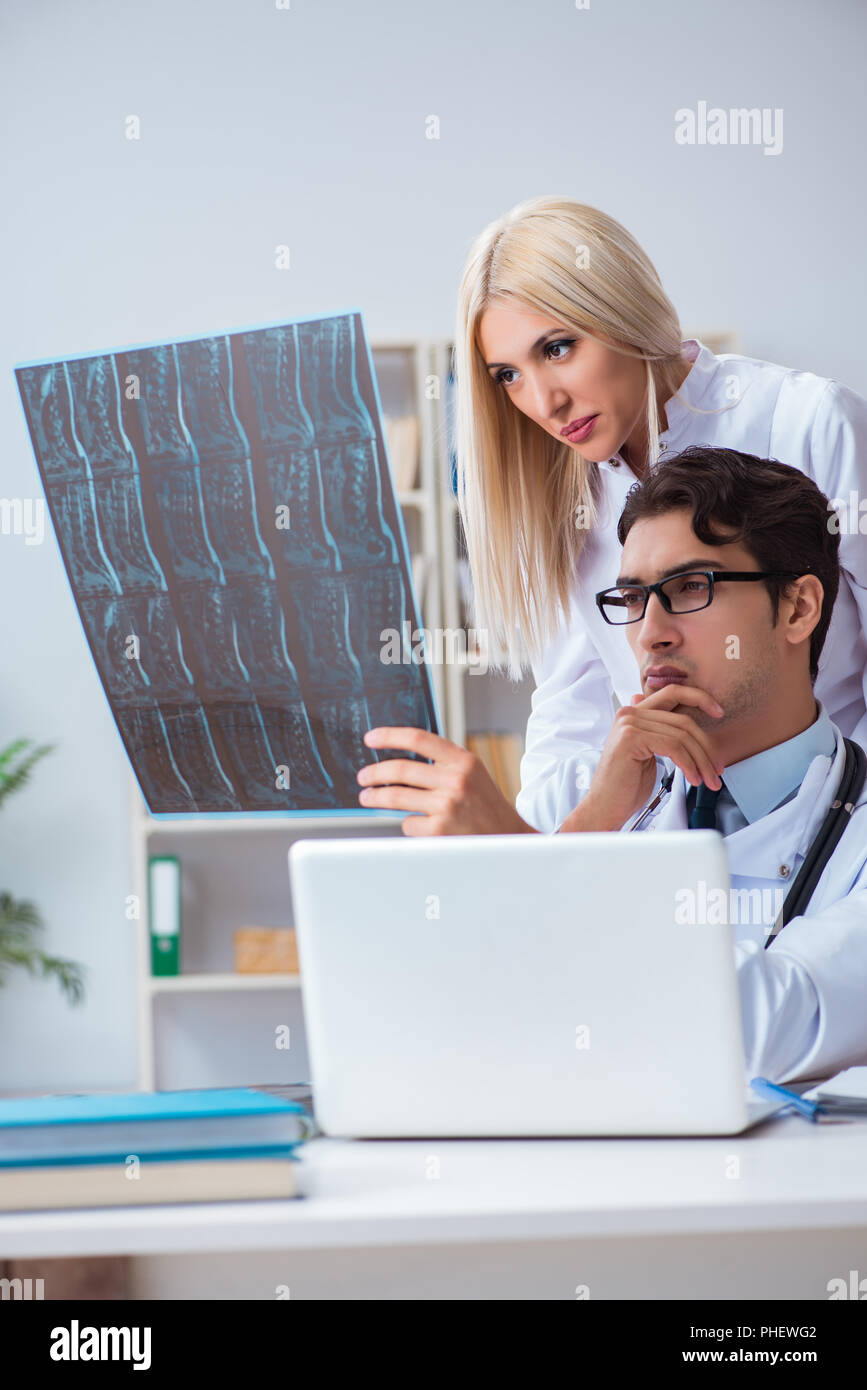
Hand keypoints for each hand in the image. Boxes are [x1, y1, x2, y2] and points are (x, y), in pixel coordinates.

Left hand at [356, 727, 537, 835]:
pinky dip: (410, 824)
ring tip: (367, 797)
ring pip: (397, 797)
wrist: (508, 837)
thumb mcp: (472, 774)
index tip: (371, 738)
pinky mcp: (440, 831)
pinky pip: (409, 824)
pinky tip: (421, 825)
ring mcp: (447, 806)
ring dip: (376, 797)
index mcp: (463, 761)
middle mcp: (455, 780)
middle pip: (400, 769)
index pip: (419, 739)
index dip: (390, 736)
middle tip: (363, 776)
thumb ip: (442, 763)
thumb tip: (398, 759)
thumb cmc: (485, 805)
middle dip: (374, 773)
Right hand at [560, 684, 725, 832]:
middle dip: (707, 747)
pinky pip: (673, 746)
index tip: (719, 711)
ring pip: (682, 735)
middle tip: (717, 769)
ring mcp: (628, 723)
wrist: (605, 807)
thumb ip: (659, 733)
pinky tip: (693, 779)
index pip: (673, 693)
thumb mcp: (648, 754)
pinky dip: (689, 764)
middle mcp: (629, 712)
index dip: (699, 698)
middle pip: (683, 720)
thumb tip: (676, 718)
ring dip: (701, 761)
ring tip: (708, 780)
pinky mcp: (631, 738)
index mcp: (633, 712)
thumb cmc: (625, 786)